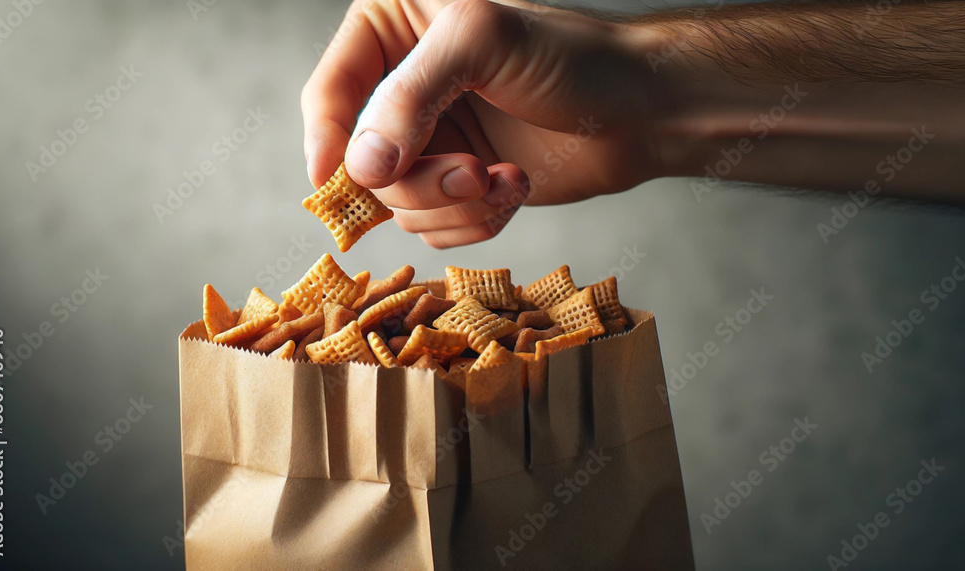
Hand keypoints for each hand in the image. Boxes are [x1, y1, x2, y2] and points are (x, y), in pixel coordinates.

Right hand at [301, 0, 663, 247]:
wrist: (639, 113)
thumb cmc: (572, 59)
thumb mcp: (484, 44)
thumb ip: (411, 95)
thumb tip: (362, 167)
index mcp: (394, 31)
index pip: (330, 90)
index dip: (325, 138)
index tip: (335, 181)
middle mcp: (403, 90)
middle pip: (360, 162)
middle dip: (417, 181)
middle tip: (472, 173)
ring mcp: (430, 142)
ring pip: (396, 204)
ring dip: (452, 205)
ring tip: (502, 179)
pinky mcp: (456, 185)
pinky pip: (432, 228)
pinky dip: (473, 222)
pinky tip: (512, 190)